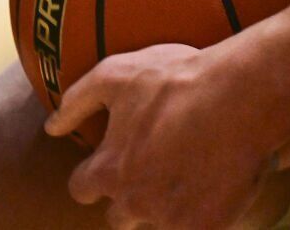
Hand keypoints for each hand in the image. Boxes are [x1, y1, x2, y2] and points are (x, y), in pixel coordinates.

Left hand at [45, 41, 289, 229]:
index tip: (112, 165)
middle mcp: (134, 201)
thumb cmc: (175, 80)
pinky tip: (212, 191)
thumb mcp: (115, 75)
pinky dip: (199, 217)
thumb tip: (51, 127)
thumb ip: (76, 102)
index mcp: (108, 170)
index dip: (94, 177)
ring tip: (187, 176)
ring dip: (166, 208)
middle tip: (156, 171)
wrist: (239, 97)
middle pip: (118, 217)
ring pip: (156, 225)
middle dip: (131, 198)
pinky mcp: (205, 228)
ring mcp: (170, 219)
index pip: (81, 190)